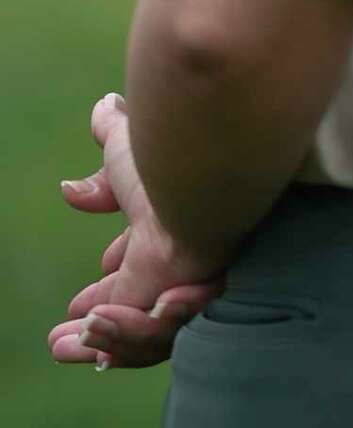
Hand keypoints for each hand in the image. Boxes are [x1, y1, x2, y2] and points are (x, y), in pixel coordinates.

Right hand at [49, 92, 226, 370]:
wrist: (195, 166)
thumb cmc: (166, 148)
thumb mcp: (126, 143)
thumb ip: (111, 131)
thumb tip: (103, 106)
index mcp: (169, 224)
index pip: (141, 263)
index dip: (113, 281)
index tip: (85, 294)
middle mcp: (181, 255)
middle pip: (142, 303)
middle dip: (104, 322)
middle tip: (62, 338)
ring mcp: (184, 279)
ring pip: (146, 326)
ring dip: (105, 337)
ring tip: (62, 341)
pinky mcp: (180, 300)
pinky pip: (152, 336)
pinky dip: (120, 336)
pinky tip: (89, 326)